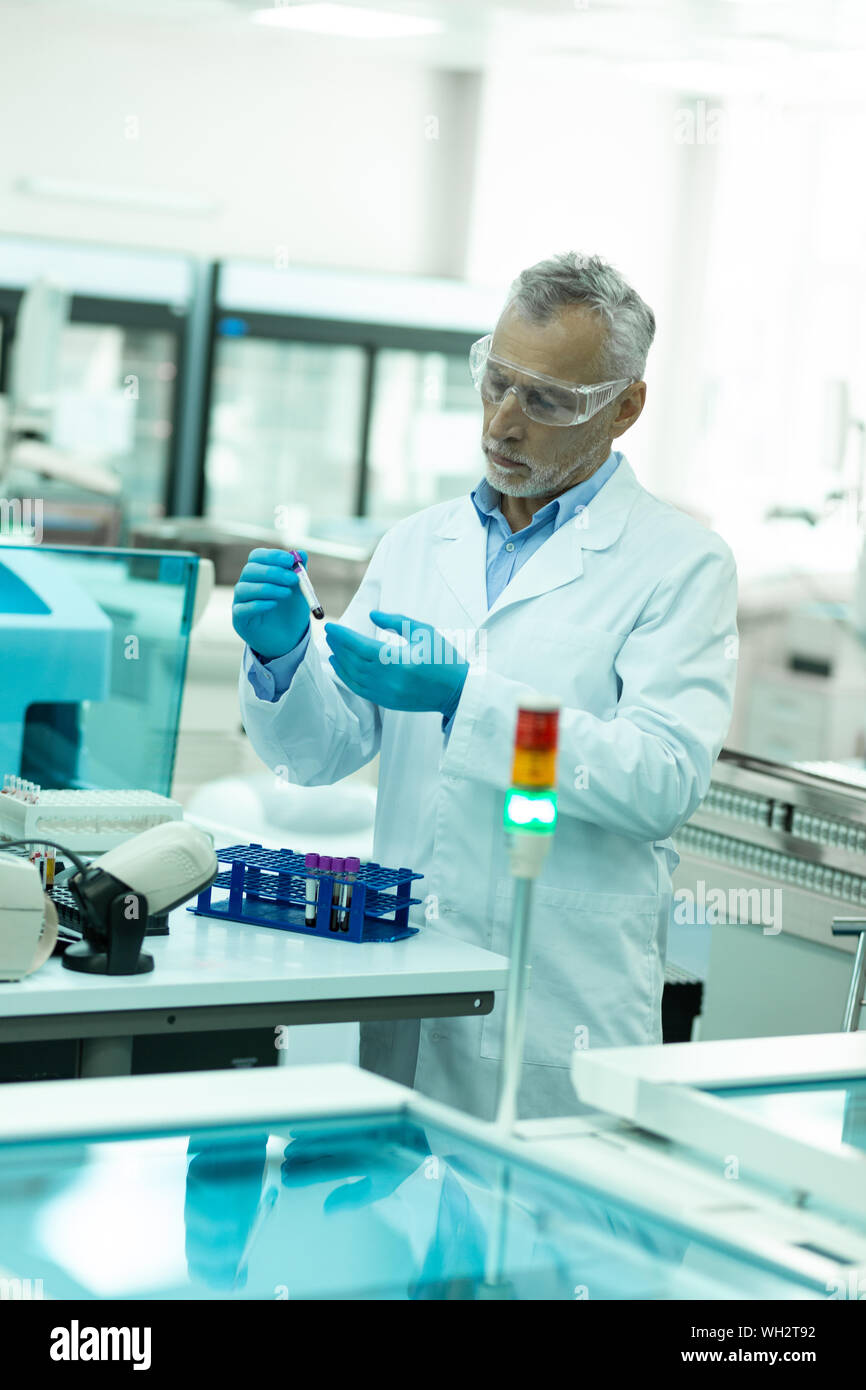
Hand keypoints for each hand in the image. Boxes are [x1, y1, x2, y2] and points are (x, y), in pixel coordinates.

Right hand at [232, 548, 310, 660]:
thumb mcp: (299, 590)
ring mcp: (240, 602)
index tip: (290, 561)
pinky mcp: (239, 620)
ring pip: (243, 588)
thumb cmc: (291, 612)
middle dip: (272, 572)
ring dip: (267, 588)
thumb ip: (299, 572)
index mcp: (258, 574)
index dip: (272, 556)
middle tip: (292, 579)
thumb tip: (302, 553)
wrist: (289, 639)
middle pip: (249, 570)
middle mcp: (246, 585)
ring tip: (286, 593)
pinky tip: (273, 605)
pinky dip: (258, 605)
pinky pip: (242, 609)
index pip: (257, 557)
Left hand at [324, 610, 468, 714]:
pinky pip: (360, 690)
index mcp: (399, 660)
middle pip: (354, 662)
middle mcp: (389, 680)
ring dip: (340, 662)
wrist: (457, 691)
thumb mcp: (424, 632)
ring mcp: (387, 694)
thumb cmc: (443, 657)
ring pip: (354, 677)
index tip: (331, 626)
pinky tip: (341, 667)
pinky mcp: (387, 702)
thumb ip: (396, 621)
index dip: (343, 636)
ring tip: (332, 648)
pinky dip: (347, 678)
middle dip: (339, 646)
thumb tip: (371, 615)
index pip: (361, 647)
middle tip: (330, 634)